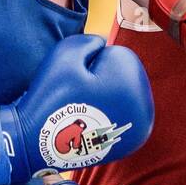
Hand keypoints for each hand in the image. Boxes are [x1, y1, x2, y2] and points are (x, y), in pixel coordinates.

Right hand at [0, 34, 151, 184]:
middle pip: (125, 75)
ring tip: (85, 108)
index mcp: (131, 85)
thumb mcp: (66, 54)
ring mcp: (142, 127)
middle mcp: (145, 108)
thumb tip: (105, 44)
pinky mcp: (133, 140)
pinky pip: (124, 112)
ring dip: (108, 94)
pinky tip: (93, 120)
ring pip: (125, 93)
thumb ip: (91, 40)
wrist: (40, 144)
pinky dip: (111, 111)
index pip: (116, 55)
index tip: (77, 82)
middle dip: (103, 78)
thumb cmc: (52, 96)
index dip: (91, 62)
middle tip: (79, 96)